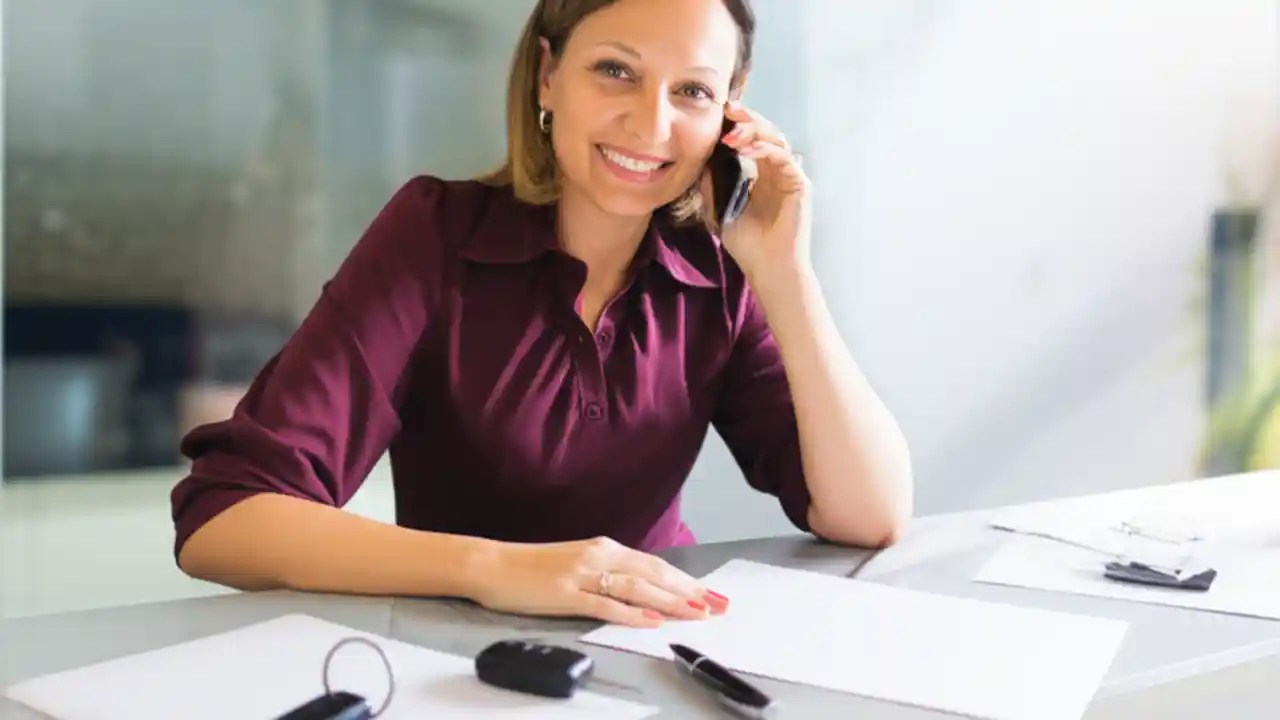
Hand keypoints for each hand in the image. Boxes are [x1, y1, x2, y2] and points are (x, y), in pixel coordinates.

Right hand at [470, 536, 729, 627]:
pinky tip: (652, 620)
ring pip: (637, 588)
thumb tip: (641, 590)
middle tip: (718, 605)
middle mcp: (599, 556)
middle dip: (690, 590)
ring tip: (697, 612)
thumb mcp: (577, 563)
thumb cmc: (532, 567)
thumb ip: (608, 573)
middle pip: (654, 574)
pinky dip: (633, 612)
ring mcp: (583, 574)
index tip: (712, 594)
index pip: (655, 566)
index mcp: (604, 548)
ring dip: (671, 601)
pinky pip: (606, 604)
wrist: (491, 564)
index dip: (687, 580)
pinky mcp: (567, 592)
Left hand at [706, 100, 811, 283]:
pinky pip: (784, 158)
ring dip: (755, 131)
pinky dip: (766, 150)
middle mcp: (777, 172)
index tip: (719, 113)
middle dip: (748, 119)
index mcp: (761, 175)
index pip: (751, 141)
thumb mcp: (720, 210)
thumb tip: (698, 160)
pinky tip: (747, 149)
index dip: (738, 126)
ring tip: (733, 130)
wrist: (768, 268)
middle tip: (729, 109)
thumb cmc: (748, 245)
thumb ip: (712, 186)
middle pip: (765, 134)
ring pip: (776, 140)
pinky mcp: (800, 185)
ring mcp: (790, 177)